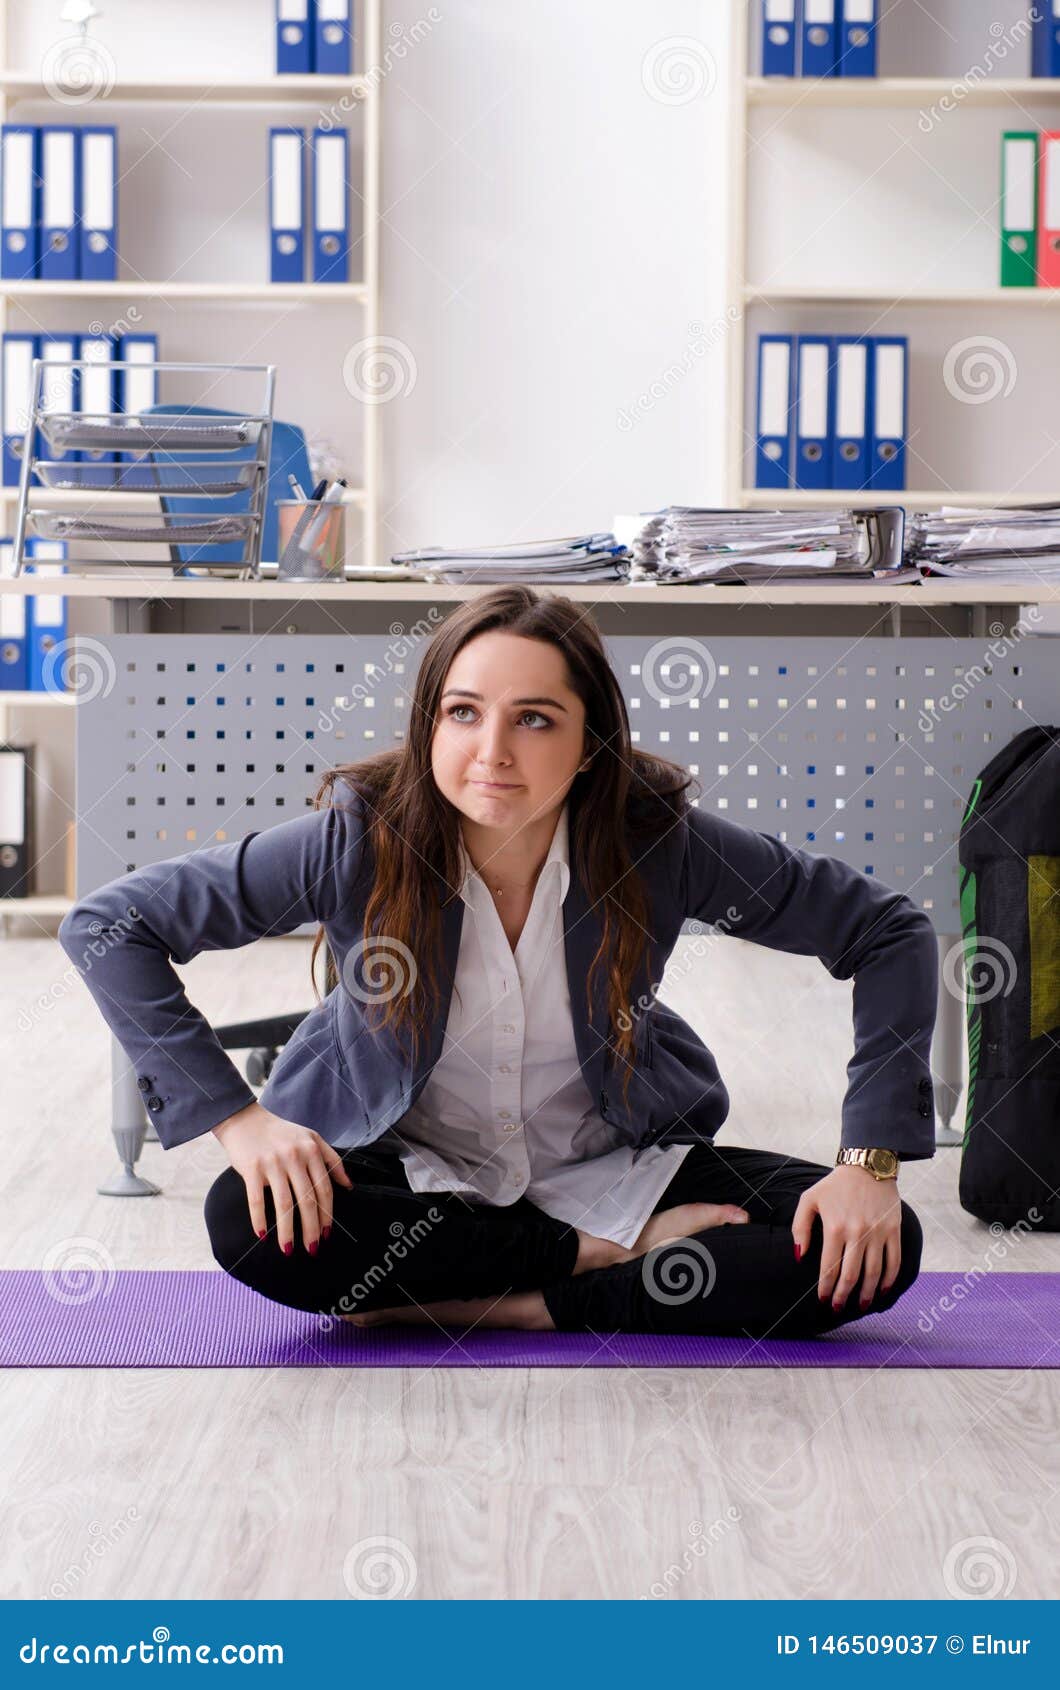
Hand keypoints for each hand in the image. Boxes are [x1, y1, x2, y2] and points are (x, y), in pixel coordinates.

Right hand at [212, 1101, 354, 1254]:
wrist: (244, 1119)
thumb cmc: (280, 1132)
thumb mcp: (311, 1138)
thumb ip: (332, 1160)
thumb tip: (349, 1186)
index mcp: (311, 1150)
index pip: (325, 1188)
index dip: (327, 1214)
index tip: (327, 1234)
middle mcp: (294, 1157)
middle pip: (307, 1200)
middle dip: (312, 1228)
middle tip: (313, 1249)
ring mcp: (272, 1163)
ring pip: (284, 1204)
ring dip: (287, 1231)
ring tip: (289, 1250)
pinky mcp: (251, 1169)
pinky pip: (256, 1200)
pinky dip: (259, 1220)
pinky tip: (262, 1235)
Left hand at [791, 1166, 901, 1311]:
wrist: (867, 1166)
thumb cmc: (834, 1185)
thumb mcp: (809, 1200)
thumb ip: (800, 1228)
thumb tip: (800, 1256)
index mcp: (835, 1227)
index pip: (829, 1267)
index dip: (825, 1288)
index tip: (822, 1300)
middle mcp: (857, 1232)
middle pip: (851, 1275)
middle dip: (843, 1296)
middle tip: (837, 1309)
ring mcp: (878, 1232)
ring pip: (874, 1273)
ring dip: (867, 1294)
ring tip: (860, 1306)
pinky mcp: (894, 1230)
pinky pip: (894, 1261)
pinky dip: (889, 1280)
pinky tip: (882, 1291)